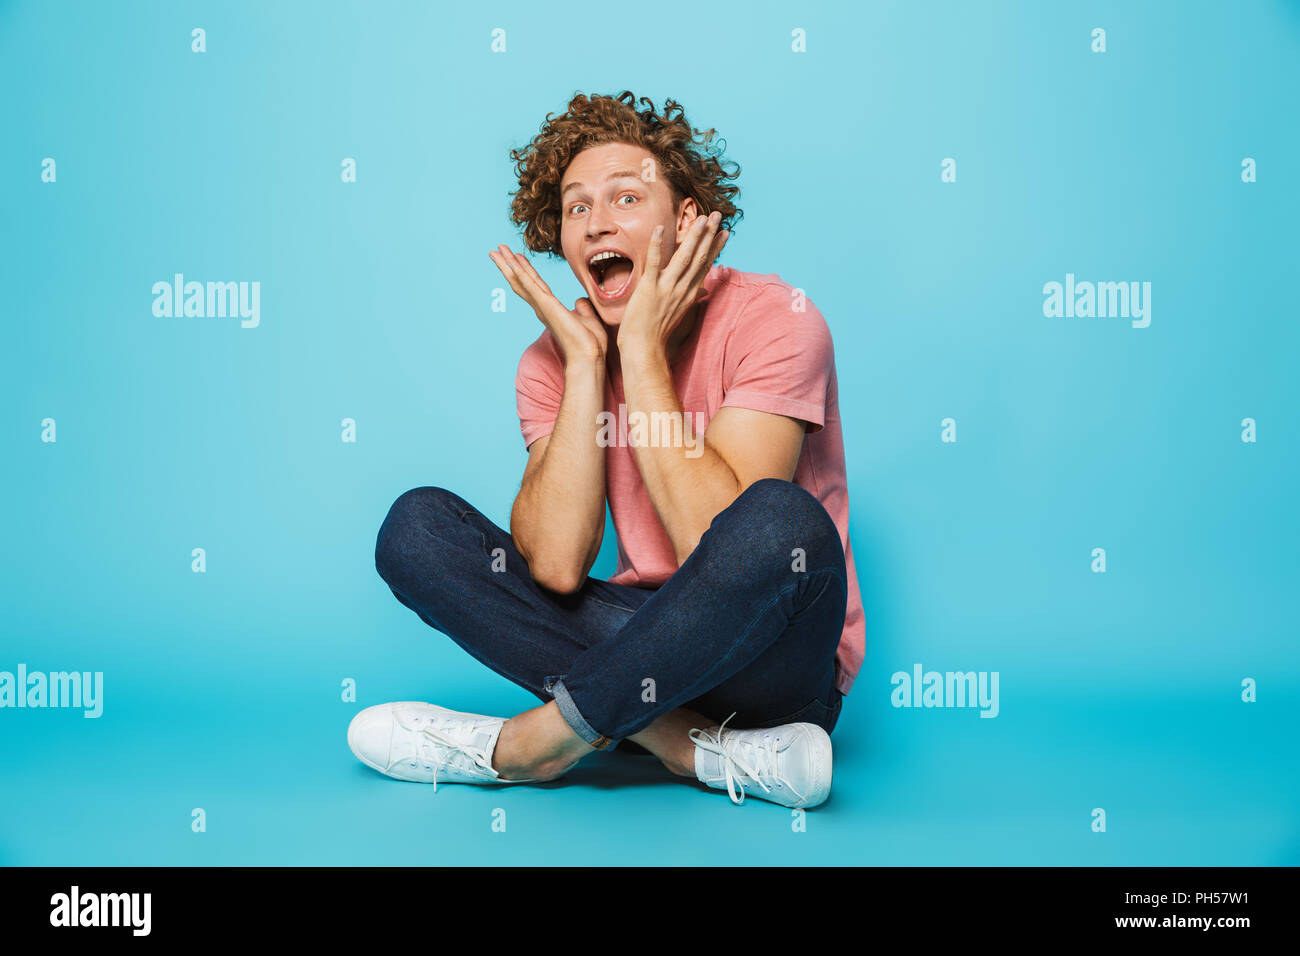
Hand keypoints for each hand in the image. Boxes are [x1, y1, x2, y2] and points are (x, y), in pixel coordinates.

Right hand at [490, 245, 606, 364]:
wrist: (588, 356)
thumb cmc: (589, 344)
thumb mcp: (588, 319)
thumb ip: (582, 308)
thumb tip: (580, 300)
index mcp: (550, 309)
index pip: (534, 285)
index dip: (524, 270)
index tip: (515, 257)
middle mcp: (541, 307)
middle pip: (521, 281)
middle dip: (508, 264)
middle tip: (496, 250)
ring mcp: (542, 306)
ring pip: (520, 280)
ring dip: (508, 264)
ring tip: (496, 251)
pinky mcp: (546, 305)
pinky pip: (530, 285)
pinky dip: (520, 272)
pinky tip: (511, 260)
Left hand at [617, 211, 728, 354]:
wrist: (643, 347)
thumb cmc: (656, 331)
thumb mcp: (678, 312)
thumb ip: (691, 297)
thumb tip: (703, 290)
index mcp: (688, 293)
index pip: (706, 265)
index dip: (716, 247)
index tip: (725, 232)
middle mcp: (681, 289)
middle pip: (699, 257)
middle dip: (709, 235)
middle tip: (717, 215)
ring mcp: (666, 288)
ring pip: (684, 258)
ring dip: (693, 237)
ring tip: (701, 219)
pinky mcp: (649, 288)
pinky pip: (654, 263)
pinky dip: (656, 245)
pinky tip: (659, 228)